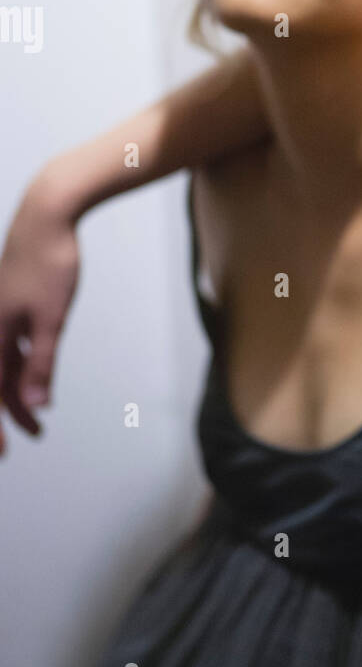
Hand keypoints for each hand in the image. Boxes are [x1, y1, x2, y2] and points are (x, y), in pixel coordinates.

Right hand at [0, 173, 80, 449]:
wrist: (46, 214)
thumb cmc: (50, 263)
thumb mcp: (52, 318)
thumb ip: (42, 362)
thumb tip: (36, 404)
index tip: (4, 452)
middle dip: (11, 412)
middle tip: (33, 437)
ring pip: (4, 362)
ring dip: (19, 388)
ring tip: (40, 413)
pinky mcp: (10, 302)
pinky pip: (11, 343)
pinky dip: (22, 363)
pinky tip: (37, 372)